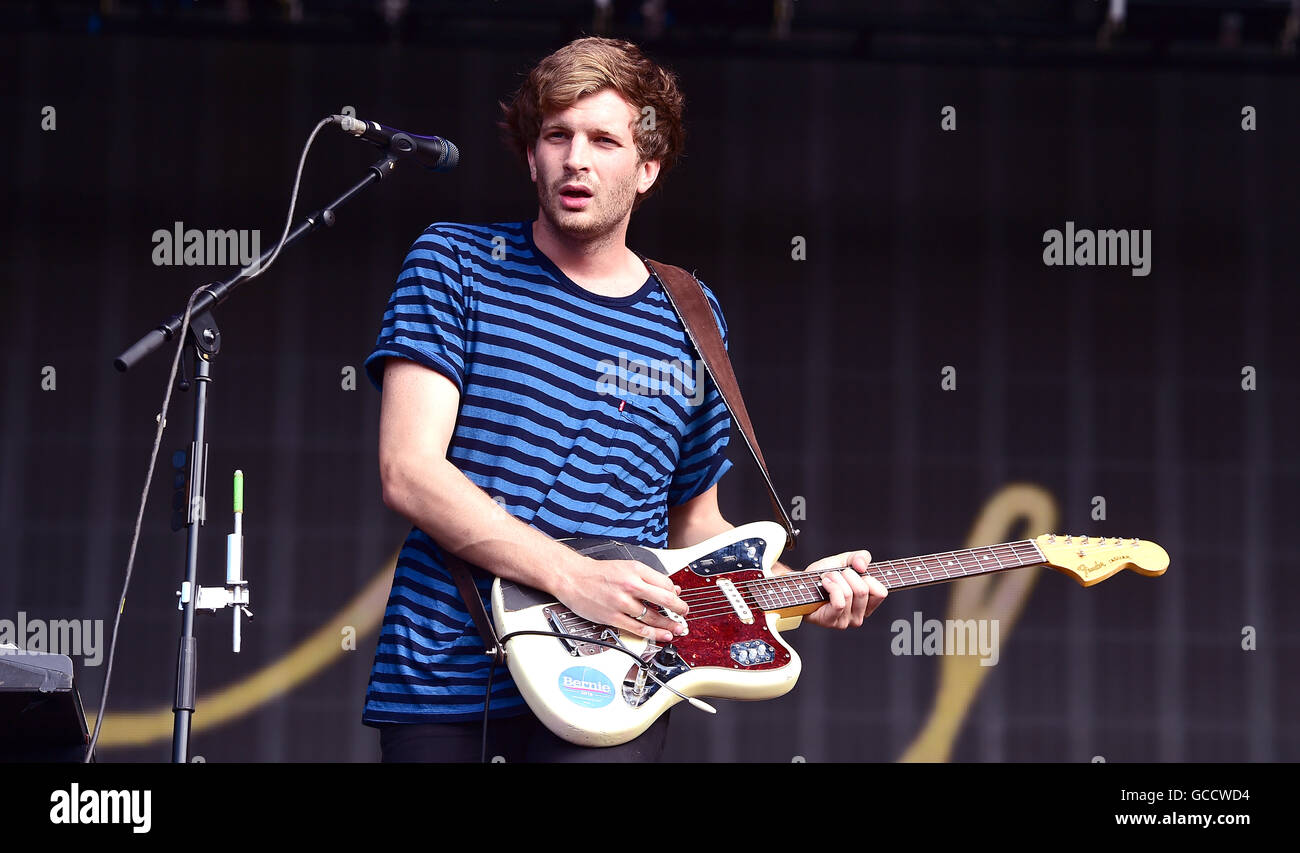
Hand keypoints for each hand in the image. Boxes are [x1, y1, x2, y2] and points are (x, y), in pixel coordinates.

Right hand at [556, 556, 689, 643]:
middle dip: (679, 609)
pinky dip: (653, 634)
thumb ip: (648, 577)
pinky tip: (662, 636)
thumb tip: (669, 588)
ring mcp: (621, 603)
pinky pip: (638, 628)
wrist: (572, 577)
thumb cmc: (597, 573)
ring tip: (677, 628)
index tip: (678, 599)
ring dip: (669, 624)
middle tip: (684, 613)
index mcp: (635, 570)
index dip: (675, 593)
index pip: (665, 583)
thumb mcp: (626, 566)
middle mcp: (630, 585)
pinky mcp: (613, 617)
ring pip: (653, 617)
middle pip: (664, 599)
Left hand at [802, 550, 886, 628]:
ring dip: (835, 579)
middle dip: (847, 575)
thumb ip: (860, 557)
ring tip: (827, 578)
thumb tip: (862, 566)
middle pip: (863, 590)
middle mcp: (859, 615)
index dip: (868, 577)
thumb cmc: (824, 576)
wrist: (802, 583)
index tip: (855, 573)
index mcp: (867, 604)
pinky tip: (824, 584)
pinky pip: (839, 603)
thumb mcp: (845, 561)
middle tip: (836, 574)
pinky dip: (831, 587)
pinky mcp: (832, 621)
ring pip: (849, 594)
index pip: (881, 592)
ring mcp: (846, 621)